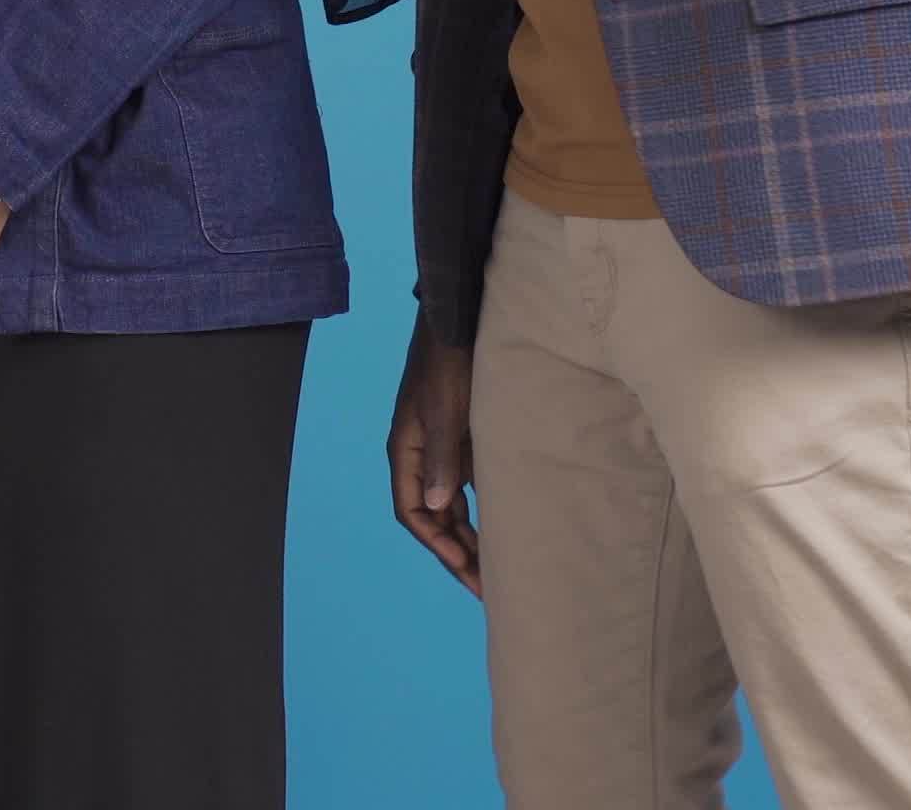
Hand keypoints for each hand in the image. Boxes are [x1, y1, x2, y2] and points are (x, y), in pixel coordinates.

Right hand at [385, 311, 480, 595]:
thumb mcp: (445, 408)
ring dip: (469, 538)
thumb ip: (443, 456)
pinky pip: (467, 490)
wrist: (459, 322)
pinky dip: (481, 514)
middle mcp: (421, 457)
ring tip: (496, 570)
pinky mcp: (463, 443)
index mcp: (407, 450)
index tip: (467, 569)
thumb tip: (441, 507)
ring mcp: (442, 451)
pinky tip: (503, 531)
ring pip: (451, 508)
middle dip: (456, 553)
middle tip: (487, 589)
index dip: (437, 544)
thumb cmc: (450, 362)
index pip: (413, 511)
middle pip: (433, 517)